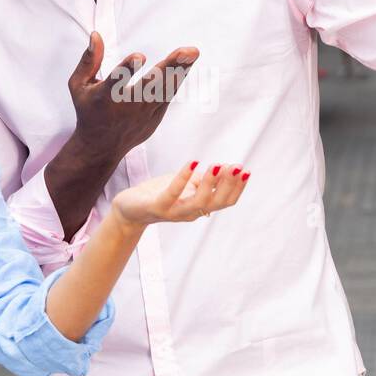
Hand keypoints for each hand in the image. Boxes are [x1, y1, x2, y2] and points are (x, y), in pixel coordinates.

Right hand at [68, 31, 198, 158]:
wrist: (101, 147)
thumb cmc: (89, 110)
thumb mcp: (78, 86)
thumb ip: (89, 61)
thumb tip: (96, 34)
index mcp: (105, 97)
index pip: (116, 81)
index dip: (127, 68)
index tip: (139, 56)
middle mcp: (127, 106)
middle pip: (151, 85)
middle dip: (170, 67)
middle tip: (186, 51)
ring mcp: (144, 114)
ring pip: (165, 89)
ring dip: (180, 70)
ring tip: (192, 52)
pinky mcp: (155, 118)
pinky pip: (168, 95)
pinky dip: (178, 79)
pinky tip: (187, 63)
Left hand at [112, 161, 249, 226]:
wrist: (129, 208)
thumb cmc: (160, 193)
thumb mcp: (186, 184)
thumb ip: (204, 180)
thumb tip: (226, 168)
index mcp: (199, 208)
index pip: (225, 202)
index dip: (237, 188)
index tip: (246, 171)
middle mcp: (189, 213)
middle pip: (216, 203)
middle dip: (229, 185)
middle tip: (238, 167)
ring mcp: (174, 212)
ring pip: (198, 203)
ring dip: (210, 184)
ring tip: (217, 166)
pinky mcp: (157, 206)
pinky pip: (172, 193)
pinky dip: (183, 178)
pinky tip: (193, 162)